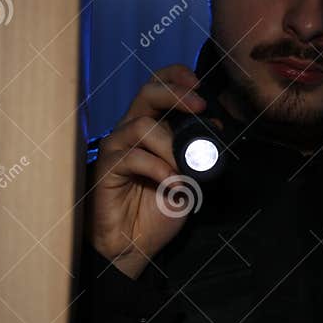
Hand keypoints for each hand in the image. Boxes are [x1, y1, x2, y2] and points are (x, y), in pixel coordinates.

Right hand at [85, 64, 206, 278]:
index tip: (199, 83)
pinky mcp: (106, 169)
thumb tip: (216, 127)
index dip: (176, 77)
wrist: (133, 245)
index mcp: (150, 127)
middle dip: (176, 94)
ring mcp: (116, 148)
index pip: (157, 87)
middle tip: (200, 106)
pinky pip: (132, 157)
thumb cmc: (157, 209)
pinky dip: (158, 168)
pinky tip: (172, 184)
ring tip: (185, 170)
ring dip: (171, 145)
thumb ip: (198, 153)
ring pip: (142, 125)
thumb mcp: (189, 177)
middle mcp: (130, 131)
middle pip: (147, 93)